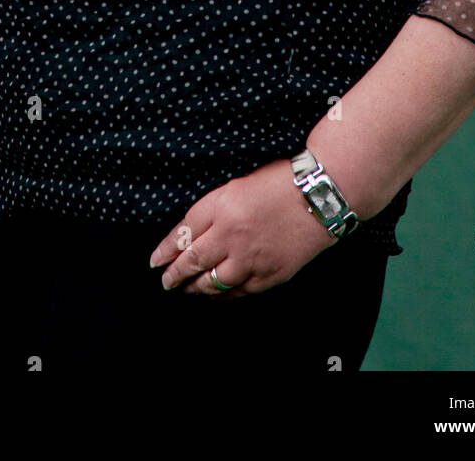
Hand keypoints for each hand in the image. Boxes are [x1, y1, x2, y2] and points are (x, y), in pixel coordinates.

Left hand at [147, 157, 335, 296]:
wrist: (320, 196)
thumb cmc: (280, 181)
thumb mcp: (237, 184)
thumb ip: (212, 209)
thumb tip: (189, 233)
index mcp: (221, 207)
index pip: (184, 233)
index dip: (167, 249)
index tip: (155, 260)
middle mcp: (232, 236)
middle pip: (193, 262)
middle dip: (175, 274)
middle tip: (165, 281)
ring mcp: (251, 259)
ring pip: (214, 282)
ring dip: (196, 288)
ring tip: (187, 289)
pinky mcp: (270, 275)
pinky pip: (240, 291)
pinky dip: (225, 294)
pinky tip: (218, 292)